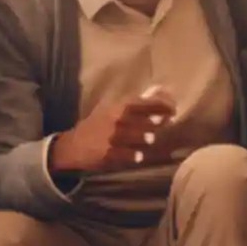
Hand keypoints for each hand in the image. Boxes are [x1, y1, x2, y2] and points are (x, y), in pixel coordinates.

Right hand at [51, 88, 177, 172]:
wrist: (73, 146)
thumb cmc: (97, 125)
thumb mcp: (112, 109)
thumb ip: (137, 101)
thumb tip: (160, 89)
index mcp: (117, 107)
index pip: (144, 102)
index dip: (161, 104)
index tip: (173, 107)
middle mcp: (116, 120)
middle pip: (143, 119)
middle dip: (157, 120)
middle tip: (167, 121)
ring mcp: (112, 137)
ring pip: (136, 136)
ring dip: (145, 137)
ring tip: (151, 138)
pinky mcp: (108, 153)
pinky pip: (125, 154)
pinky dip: (133, 155)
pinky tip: (139, 156)